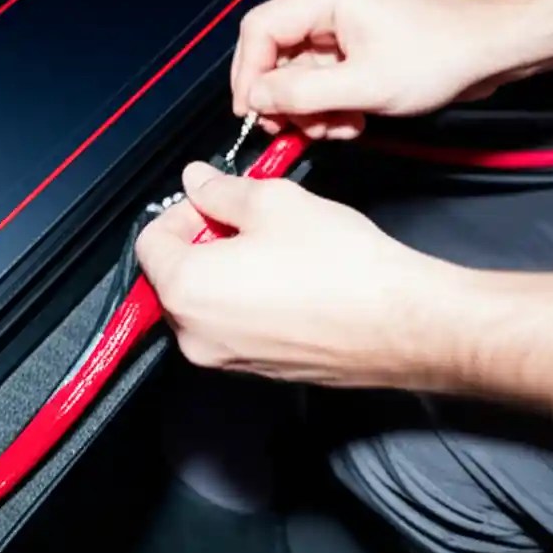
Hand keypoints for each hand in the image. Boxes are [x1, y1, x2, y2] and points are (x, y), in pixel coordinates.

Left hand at [135, 162, 461, 389]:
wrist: (402, 324)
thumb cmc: (340, 266)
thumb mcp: (273, 202)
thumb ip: (221, 191)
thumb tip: (198, 181)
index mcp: (186, 289)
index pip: (150, 242)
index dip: (180, 211)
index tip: (213, 200)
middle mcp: (195, 335)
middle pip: (173, 276)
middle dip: (201, 242)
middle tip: (245, 220)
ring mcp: (225, 360)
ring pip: (204, 303)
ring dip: (224, 271)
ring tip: (272, 247)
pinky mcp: (257, 371)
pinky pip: (233, 327)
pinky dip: (246, 300)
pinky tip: (288, 279)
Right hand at [230, 0, 508, 138]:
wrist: (488, 53)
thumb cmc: (441, 55)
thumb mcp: (363, 85)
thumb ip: (302, 94)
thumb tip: (257, 99)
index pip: (259, 30)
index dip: (248, 74)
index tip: (251, 111)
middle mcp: (327, 5)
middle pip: (274, 54)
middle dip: (283, 98)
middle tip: (293, 128)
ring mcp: (340, 27)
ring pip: (296, 74)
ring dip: (310, 109)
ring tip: (337, 127)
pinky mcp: (353, 48)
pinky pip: (320, 80)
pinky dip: (329, 107)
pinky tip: (351, 120)